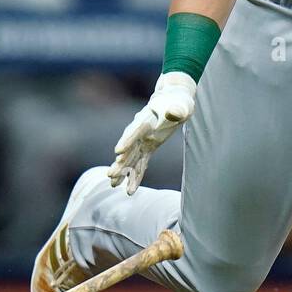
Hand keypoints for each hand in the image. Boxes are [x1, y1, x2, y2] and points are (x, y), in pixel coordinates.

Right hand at [107, 72, 196, 194]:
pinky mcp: (148, 148)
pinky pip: (141, 164)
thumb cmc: (178, 102)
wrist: (175, 101)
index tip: (118, 152)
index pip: (134, 131)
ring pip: (131, 159)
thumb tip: (175, 113)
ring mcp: (143, 141)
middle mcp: (140, 132)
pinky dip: (136, 176)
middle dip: (120, 162)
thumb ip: (176, 110)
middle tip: (111, 174)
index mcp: (146, 120)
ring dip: (123, 172)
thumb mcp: (180, 105)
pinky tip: (129, 189)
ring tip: (112, 185)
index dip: (127, 141)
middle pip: (128, 149)